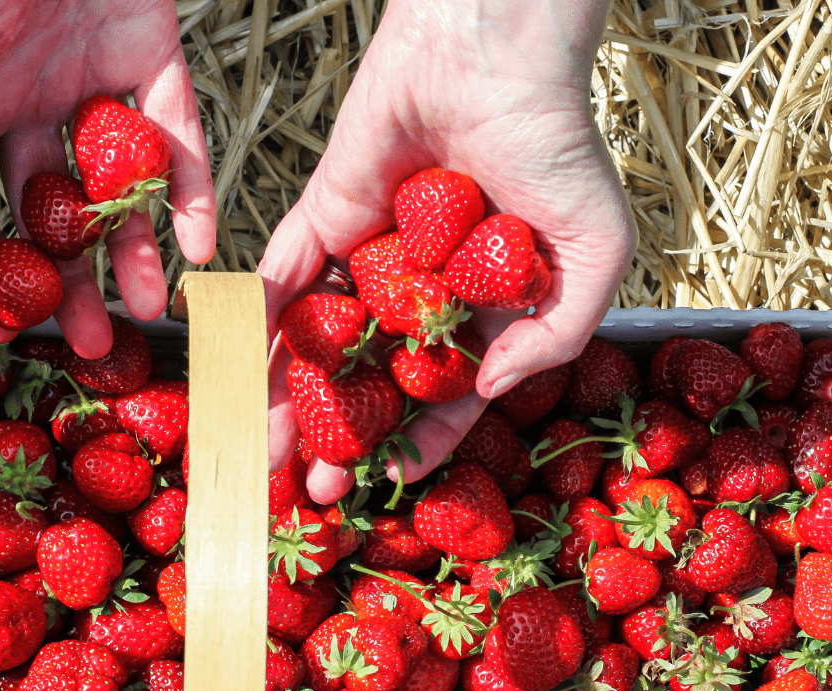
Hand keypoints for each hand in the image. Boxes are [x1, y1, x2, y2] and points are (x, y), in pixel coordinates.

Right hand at [0, 0, 215, 357]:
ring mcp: (96, 85)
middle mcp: (34, 108)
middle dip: (70, 283)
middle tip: (87, 344)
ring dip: (132, 251)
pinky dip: (188, 189)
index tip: (4, 335)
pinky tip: (195, 243)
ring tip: (146, 307)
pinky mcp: (153, 55)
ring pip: (117, 188)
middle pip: (54, 215)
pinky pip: (176, 134)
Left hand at [258, 0, 634, 503]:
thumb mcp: (594, 252)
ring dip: (289, 400)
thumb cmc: (558, 145)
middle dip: (339, 440)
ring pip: (321, 343)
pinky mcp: (323, 216)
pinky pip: (283, 279)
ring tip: (262, 455)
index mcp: (483, 307)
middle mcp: (420, 290)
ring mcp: (369, 256)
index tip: (387, 482)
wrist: (495, 55)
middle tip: (311, 494)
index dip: (419, 441)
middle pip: (370, 382)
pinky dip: (257, 324)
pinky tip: (237, 373)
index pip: (443, 392)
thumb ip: (555, 334)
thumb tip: (490, 390)